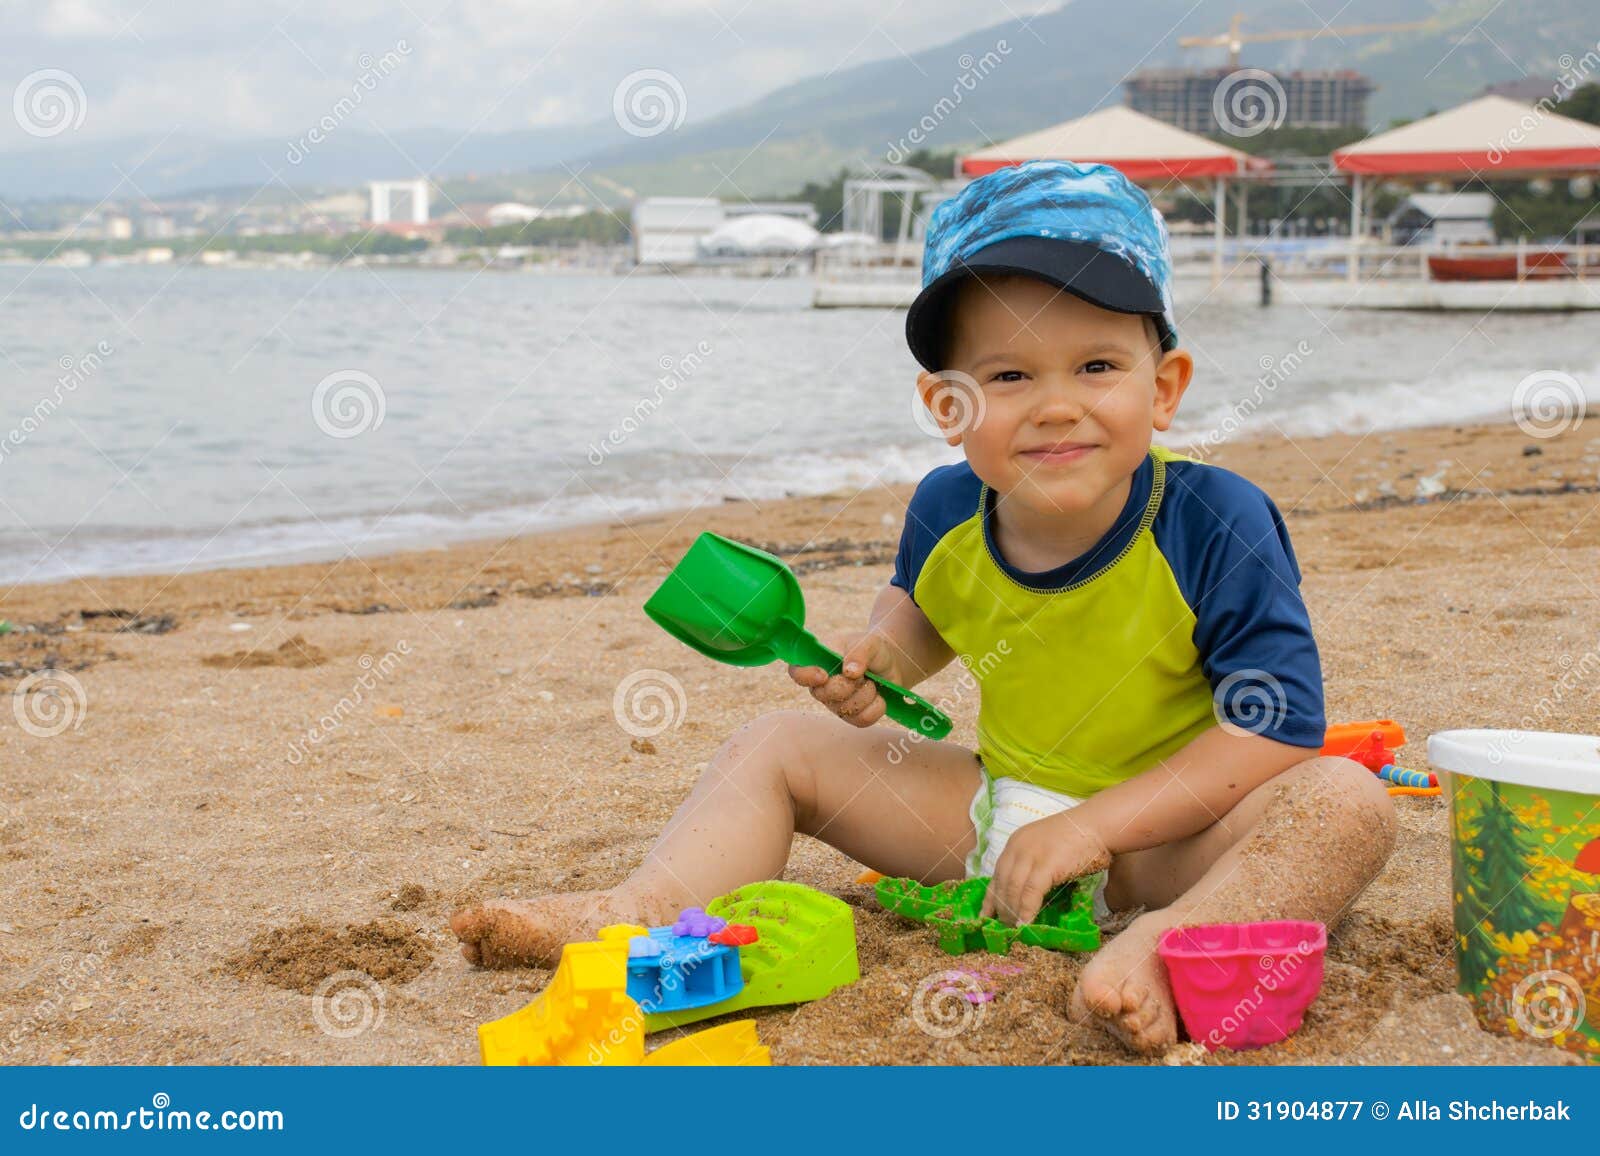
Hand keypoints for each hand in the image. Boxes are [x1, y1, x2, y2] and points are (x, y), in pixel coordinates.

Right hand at [786, 630, 896, 727]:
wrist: (892, 664)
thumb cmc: (874, 650)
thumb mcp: (869, 643)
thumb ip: (859, 653)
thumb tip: (850, 672)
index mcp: (818, 661)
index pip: (797, 671)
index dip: (805, 676)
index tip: (823, 675)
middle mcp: (822, 685)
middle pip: (824, 695)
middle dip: (849, 685)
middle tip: (862, 673)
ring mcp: (835, 704)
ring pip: (847, 709)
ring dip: (867, 694)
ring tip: (871, 681)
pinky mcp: (852, 717)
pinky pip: (862, 720)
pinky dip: (876, 706)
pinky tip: (878, 695)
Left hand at [981, 812, 1111, 925]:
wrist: (1099, 825)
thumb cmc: (1079, 838)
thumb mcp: (1046, 847)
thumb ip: (1034, 865)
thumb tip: (1028, 895)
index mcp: (1016, 842)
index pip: (997, 874)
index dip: (990, 897)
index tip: (986, 916)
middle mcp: (1018, 847)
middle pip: (1002, 883)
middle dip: (1001, 908)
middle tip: (1004, 929)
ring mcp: (1031, 855)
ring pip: (1013, 889)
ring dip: (1012, 913)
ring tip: (1015, 930)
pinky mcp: (1046, 865)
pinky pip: (1030, 893)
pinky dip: (1026, 911)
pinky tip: (1026, 924)